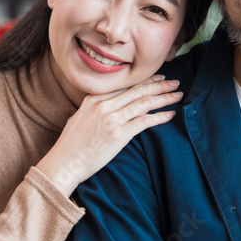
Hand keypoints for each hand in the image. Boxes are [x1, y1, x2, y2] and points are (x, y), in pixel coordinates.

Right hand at [36, 75, 182, 195]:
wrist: (64, 163)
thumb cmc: (70, 146)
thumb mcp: (78, 119)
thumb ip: (93, 110)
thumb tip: (103, 108)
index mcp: (93, 98)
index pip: (124, 85)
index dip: (144, 80)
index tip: (158, 77)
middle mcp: (103, 105)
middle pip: (137, 90)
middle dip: (159, 84)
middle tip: (174, 82)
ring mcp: (111, 119)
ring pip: (143, 102)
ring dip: (163, 97)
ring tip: (177, 94)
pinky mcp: (118, 135)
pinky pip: (144, 121)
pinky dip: (159, 117)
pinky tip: (170, 114)